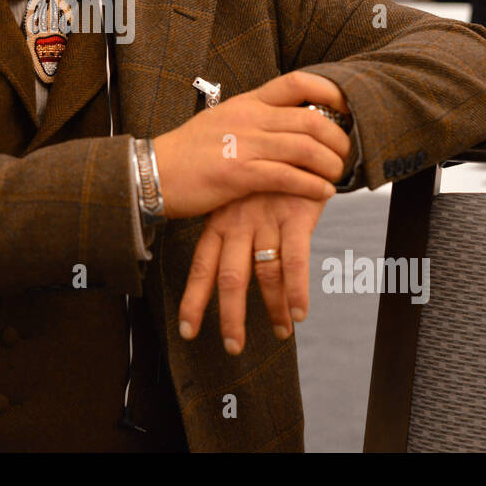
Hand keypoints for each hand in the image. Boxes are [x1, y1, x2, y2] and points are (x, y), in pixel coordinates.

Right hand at [152, 70, 350, 219]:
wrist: (154, 172)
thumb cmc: (189, 152)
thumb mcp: (224, 121)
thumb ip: (256, 119)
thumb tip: (291, 124)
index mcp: (247, 102)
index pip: (297, 83)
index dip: (330, 92)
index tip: (346, 109)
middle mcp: (249, 119)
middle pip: (311, 119)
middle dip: (339, 139)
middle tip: (345, 154)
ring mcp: (244, 146)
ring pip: (305, 149)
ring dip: (330, 165)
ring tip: (336, 175)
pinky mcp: (238, 175)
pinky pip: (288, 177)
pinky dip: (312, 187)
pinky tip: (322, 193)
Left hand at [178, 190, 328, 354]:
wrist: (292, 138)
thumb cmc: (263, 177)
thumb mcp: (237, 200)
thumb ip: (230, 235)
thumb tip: (225, 275)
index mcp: (220, 222)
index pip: (202, 267)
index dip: (194, 300)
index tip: (187, 331)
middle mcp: (238, 224)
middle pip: (229, 277)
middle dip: (230, 315)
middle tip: (232, 347)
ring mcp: (266, 220)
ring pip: (263, 273)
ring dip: (271, 308)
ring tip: (279, 335)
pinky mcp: (295, 215)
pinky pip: (294, 259)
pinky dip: (296, 289)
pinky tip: (298, 313)